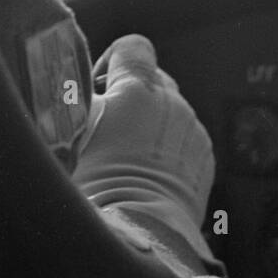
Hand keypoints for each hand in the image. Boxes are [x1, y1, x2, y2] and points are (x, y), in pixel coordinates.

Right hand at [72, 34, 214, 257]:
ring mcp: (192, 130)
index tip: (99, 87)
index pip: (133, 46)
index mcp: (138, 87)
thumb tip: (74, 85)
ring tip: (126, 156)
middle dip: (131, 95)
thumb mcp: (73, 130)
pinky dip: (167, 147)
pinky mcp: (205, 158)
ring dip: (150, 123)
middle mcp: (172, 102)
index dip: (113, 61)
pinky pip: (184, 139)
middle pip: (153, 79)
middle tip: (107, 126)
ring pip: (169, 111)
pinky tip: (146, 171)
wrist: (140, 231)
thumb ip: (78, 96)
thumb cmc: (98, 180)